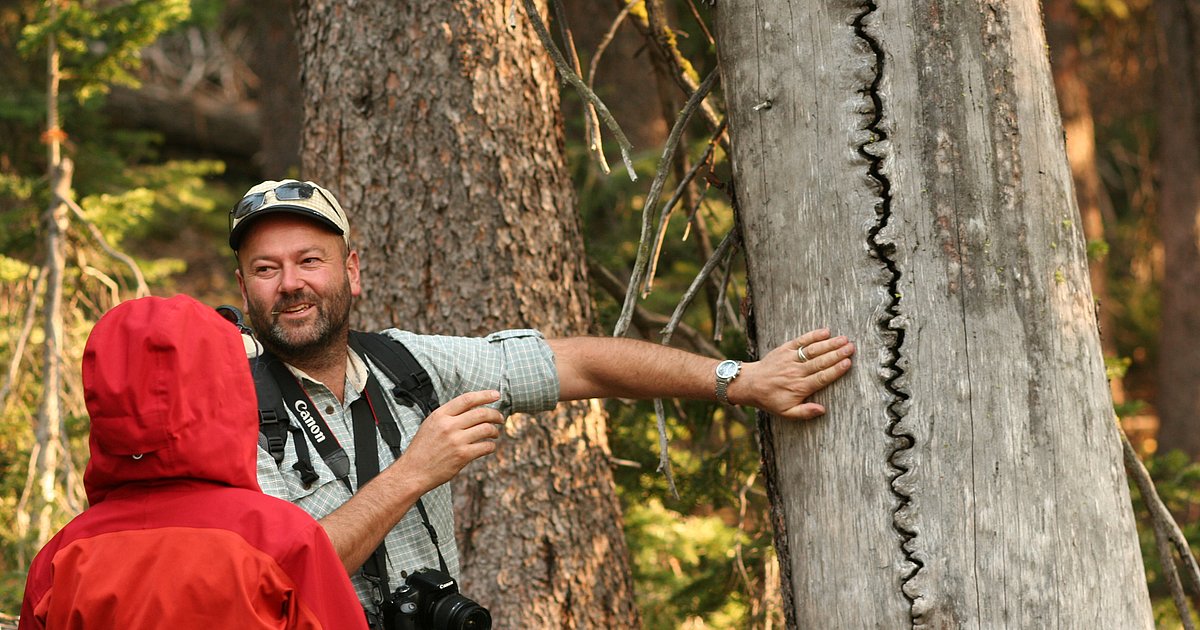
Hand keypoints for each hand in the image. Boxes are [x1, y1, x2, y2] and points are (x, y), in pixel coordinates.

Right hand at [395, 390, 503, 491]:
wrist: (413, 472)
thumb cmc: (422, 449)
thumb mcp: (430, 425)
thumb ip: (448, 416)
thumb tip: (471, 409)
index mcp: (440, 415)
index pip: (467, 399)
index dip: (485, 395)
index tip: (496, 395)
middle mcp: (449, 425)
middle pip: (481, 413)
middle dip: (495, 414)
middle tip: (500, 418)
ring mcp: (456, 441)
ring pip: (486, 429)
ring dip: (495, 431)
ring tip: (495, 433)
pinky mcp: (462, 456)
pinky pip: (485, 447)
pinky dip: (491, 446)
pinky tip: (489, 446)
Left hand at [730, 328, 854, 419]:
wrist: (750, 384)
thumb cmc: (771, 399)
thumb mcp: (786, 413)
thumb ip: (805, 412)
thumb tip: (823, 410)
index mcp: (799, 387)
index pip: (822, 377)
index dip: (836, 370)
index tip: (848, 363)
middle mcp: (796, 371)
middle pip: (820, 362)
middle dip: (837, 354)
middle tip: (851, 348)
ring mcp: (790, 358)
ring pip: (813, 350)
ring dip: (829, 344)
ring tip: (844, 339)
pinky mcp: (784, 349)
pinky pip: (800, 341)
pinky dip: (813, 335)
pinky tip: (826, 332)